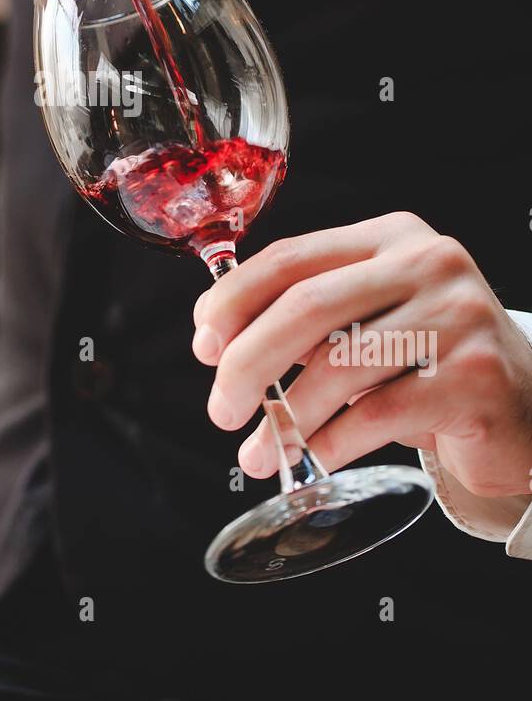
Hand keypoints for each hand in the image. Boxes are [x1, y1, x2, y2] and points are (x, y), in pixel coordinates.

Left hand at [192, 212, 531, 499]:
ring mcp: (456, 316)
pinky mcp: (474, 376)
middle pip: (307, 307)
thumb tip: (216, 343)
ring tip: (260, 454)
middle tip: (220, 408)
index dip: (235, 301)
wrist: (526, 410)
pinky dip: (331, 444)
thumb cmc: (428, 366)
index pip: (292, 257)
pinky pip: (377, 413)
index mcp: (389, 237)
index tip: (202, 344)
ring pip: (339, 365)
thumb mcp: (370, 321)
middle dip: (246, 363)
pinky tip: (311, 463)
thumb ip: (309, 317)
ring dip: (285, 419)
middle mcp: (427, 262)